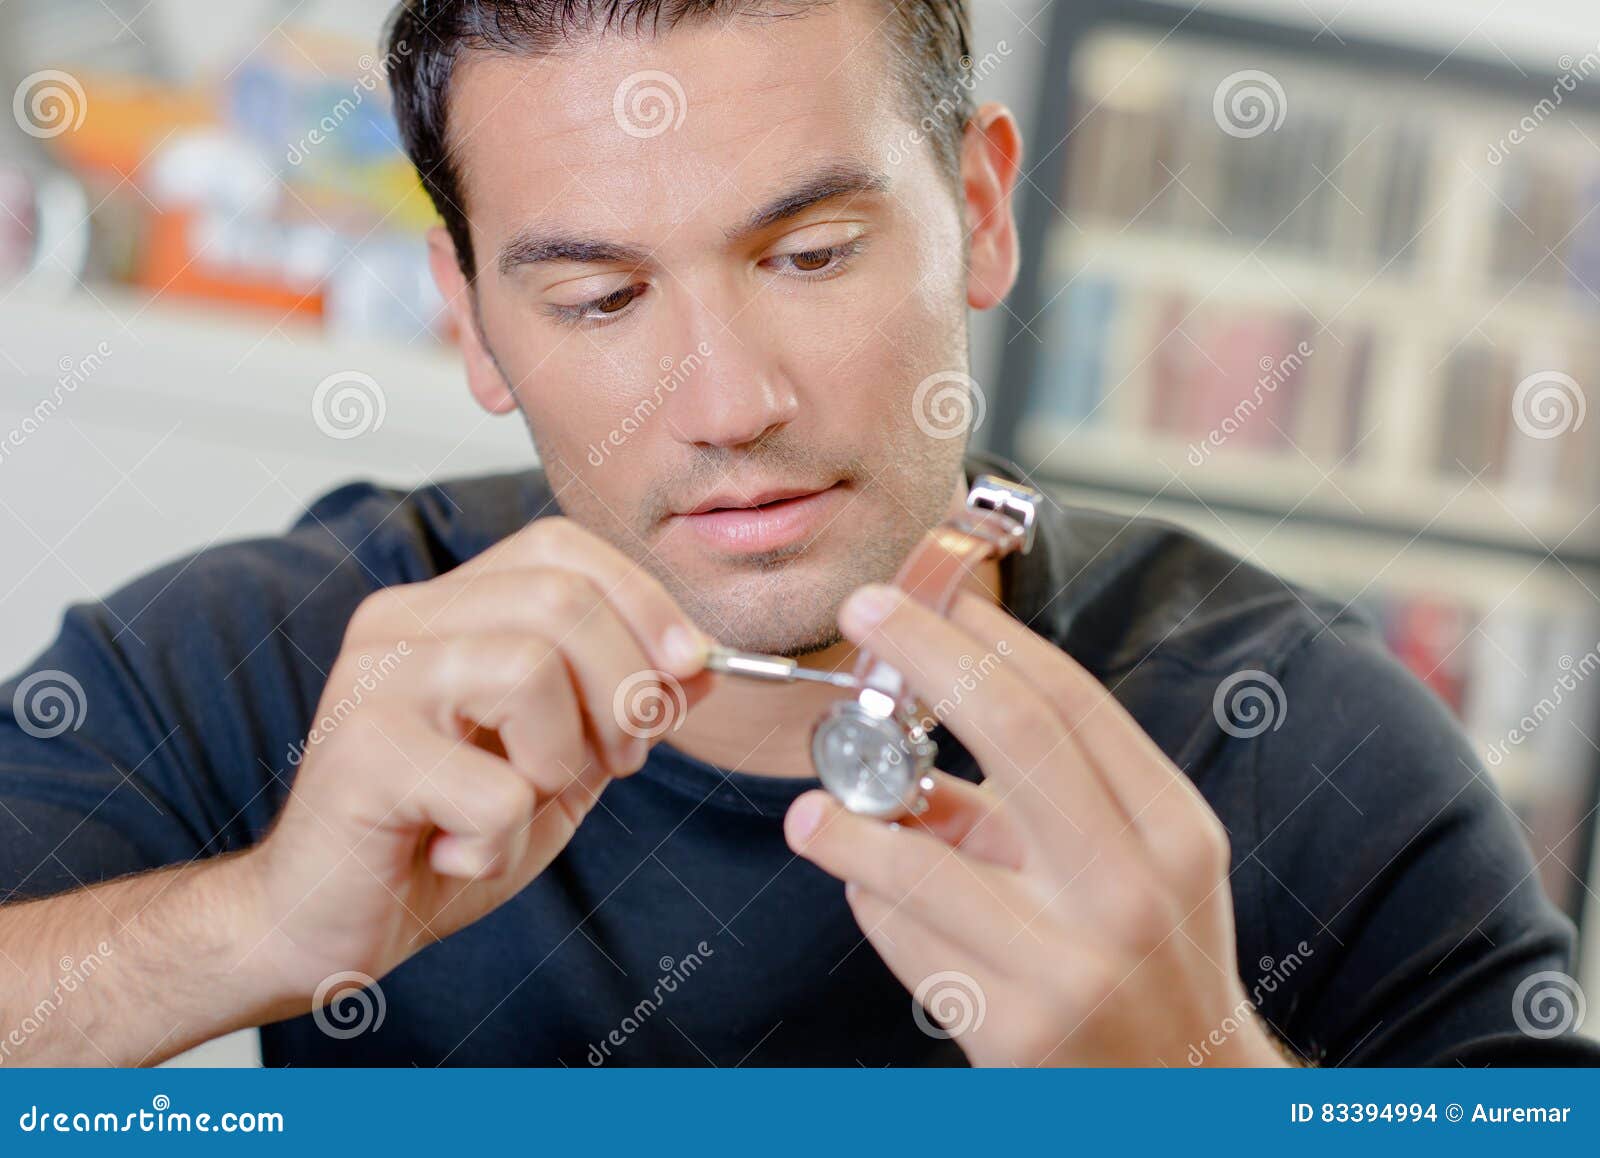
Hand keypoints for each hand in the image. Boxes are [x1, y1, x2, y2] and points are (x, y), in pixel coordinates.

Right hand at [238, 516, 712, 1011]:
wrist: (327, 923)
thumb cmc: (442, 834)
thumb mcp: (561, 764)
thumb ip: (621, 708)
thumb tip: (703, 661)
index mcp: (447, 608)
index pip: (558, 548)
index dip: (641, 599)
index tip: (690, 666)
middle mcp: (400, 622)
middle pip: (558, 599)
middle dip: (623, 688)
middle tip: (618, 761)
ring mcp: (371, 681)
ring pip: (529, 670)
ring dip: (561, 761)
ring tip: (520, 804)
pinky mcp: (360, 756)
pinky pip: (493, 786)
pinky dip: (501, 838)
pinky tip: (458, 851)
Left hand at [784, 582, 1290, 1066]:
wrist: (1181, 1102)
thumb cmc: (1147, 963)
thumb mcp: (1125, 872)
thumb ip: (1031, 806)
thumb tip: (915, 743)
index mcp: (1171, 830)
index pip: (1075, 703)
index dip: (996, 637)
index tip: (939, 592)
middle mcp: (1131, 887)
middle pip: (1017, 732)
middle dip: (930, 654)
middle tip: (865, 607)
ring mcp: (1073, 961)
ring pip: (924, 856)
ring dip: (849, 820)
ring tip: (811, 809)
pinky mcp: (1014, 1029)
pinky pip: (908, 939)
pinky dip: (874, 903)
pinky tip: (868, 895)